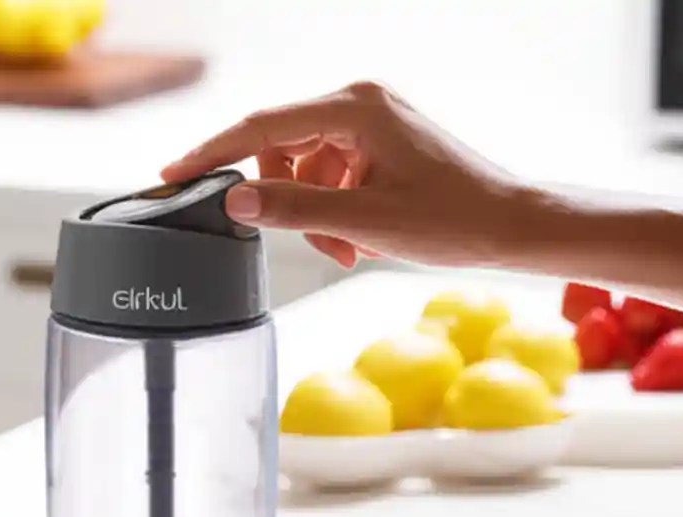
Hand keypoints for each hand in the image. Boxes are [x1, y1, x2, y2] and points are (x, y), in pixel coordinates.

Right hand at [162, 82, 535, 268]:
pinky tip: (359, 237)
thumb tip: (234, 199)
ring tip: (348, 247)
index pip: (261, 127)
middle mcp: (359, 103)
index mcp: (354, 107)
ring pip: (304, 168)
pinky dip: (333, 210)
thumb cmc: (453, 220)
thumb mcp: (363, 223)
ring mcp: (370, 122)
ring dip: (313, 213)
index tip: (173, 174)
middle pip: (281, 149)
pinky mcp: (378, 143)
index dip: (212, 152)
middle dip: (287, 201)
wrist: (509, 226)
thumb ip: (292, 209)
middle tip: (316, 242)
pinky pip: (329, 174)